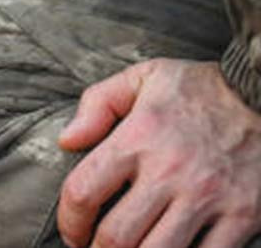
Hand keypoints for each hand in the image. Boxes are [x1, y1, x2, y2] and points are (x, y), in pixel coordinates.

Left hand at [57, 59, 260, 247]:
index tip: (72, 231)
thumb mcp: (144, 77)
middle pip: (117, 236)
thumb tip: (66, 140)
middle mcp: (170, 171)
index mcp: (139, 137)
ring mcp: (208, 197)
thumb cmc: (201, 88)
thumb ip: (98, 104)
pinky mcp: (243, 216)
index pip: (83, 192)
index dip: (69, 221)